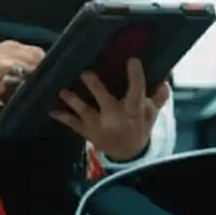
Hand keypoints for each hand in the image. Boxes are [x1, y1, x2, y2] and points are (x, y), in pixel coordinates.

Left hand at [52, 58, 169, 161]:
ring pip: (85, 111)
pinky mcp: (87, 132)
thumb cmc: (139, 128)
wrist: (127, 155)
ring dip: (73, 100)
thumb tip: (165, 77)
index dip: (135, 76)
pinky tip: (50, 109)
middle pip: (105, 100)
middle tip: (85, 72)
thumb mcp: (152, 114)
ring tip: (62, 90)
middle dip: (95, 87)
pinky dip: (62, 117)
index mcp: (134, 111)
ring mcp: (99, 126)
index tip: (132, 59)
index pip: (137, 91)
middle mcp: (115, 117)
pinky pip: (73, 124)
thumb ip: (158, 97)